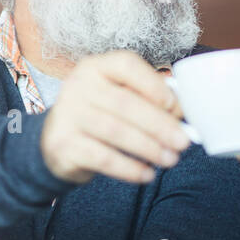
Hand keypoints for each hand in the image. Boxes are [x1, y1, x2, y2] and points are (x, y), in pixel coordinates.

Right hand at [40, 51, 190, 184]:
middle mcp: (78, 86)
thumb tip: (182, 112)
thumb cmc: (99, 115)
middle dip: (160, 125)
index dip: (153, 84)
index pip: (126, 65)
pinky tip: (146, 174)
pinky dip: (129, 168)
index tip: (174, 106)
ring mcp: (68, 114)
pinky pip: (103, 157)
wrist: (56, 142)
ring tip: (170, 159)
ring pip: (116, 131)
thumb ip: (148, 100)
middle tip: (183, 141)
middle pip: (126, 103)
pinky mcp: (63, 144)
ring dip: (149, 148)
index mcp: (96, 67)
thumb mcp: (119, 99)